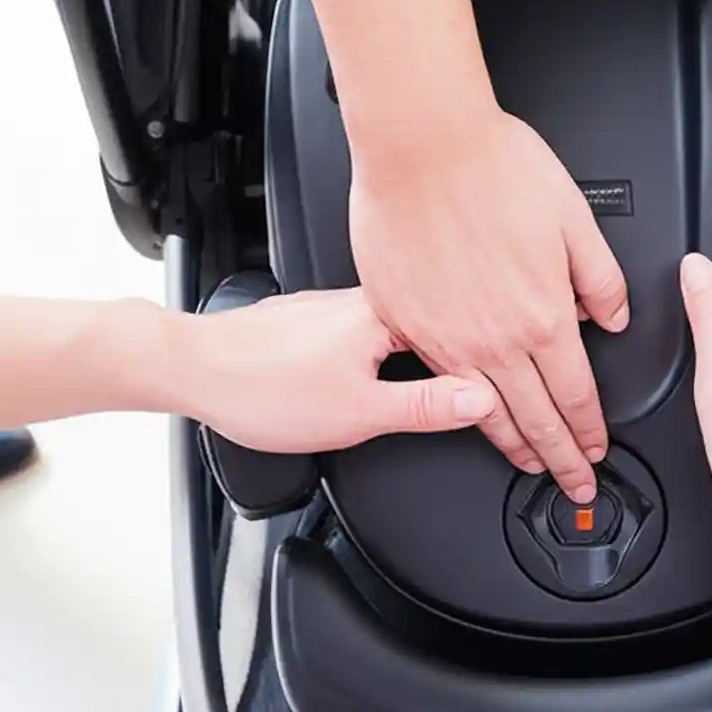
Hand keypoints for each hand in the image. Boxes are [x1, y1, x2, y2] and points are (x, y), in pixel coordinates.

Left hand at [181, 288, 495, 453]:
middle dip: (467, 349)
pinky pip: (377, 330)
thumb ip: (426, 406)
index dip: (495, 360)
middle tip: (499, 377)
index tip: (518, 384)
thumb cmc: (262, 388)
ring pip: (408, 324)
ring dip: (432, 348)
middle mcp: (367, 299)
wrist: (193, 370)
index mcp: (385, 314)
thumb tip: (482, 399)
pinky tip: (394, 369)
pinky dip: (395, 351)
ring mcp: (341, 305)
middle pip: (440, 322)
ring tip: (454, 376)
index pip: (464, 329)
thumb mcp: (359, 412)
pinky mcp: (320, 318)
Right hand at [348, 110, 628, 502]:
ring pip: (486, 414)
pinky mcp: (407, 327)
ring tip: (530, 467)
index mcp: (542, 314)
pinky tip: (472, 420)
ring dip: (515, 449)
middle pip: (537, 419)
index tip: (597, 451)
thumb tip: (614, 316)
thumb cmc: (492, 168)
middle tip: (575, 485)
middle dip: (562, 460)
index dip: (589, 430)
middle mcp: (495, 339)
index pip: (576, 394)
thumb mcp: (573, 218)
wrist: (420, 145)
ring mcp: (446, 339)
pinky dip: (462, 415)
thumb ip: (600, 278)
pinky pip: (439, 386)